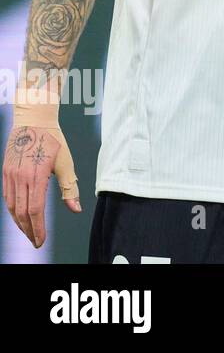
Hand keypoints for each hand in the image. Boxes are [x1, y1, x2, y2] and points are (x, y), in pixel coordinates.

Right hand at [3, 125, 79, 248]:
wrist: (33, 121)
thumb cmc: (54, 141)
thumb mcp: (66, 163)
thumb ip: (70, 187)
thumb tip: (77, 209)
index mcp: (36, 176)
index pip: (35, 210)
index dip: (38, 228)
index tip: (41, 241)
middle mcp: (20, 178)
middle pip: (21, 212)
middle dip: (28, 230)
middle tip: (36, 242)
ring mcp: (10, 176)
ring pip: (12, 207)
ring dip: (20, 223)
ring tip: (29, 233)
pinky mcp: (5, 173)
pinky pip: (7, 197)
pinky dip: (13, 210)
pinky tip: (20, 216)